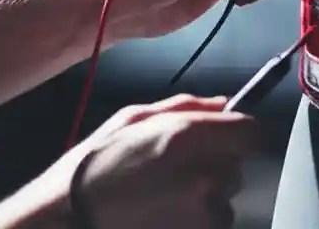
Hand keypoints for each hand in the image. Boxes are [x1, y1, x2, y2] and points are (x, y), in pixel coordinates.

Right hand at [0, 95, 257, 228]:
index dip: (240, 132)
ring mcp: (203, 214)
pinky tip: (161, 214)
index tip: (228, 137)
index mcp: (189, 137)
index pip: (252, 132)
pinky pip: (212, 224)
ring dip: (204, 196)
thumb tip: (223, 102)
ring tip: (160, 196)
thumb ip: (186, 106)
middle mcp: (204, 176)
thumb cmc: (92, 168)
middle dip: (213, 165)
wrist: (66, 219)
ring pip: (223, 199)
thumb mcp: (132, 120)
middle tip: (173, 169)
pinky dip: (195, 220)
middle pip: (235, 166)